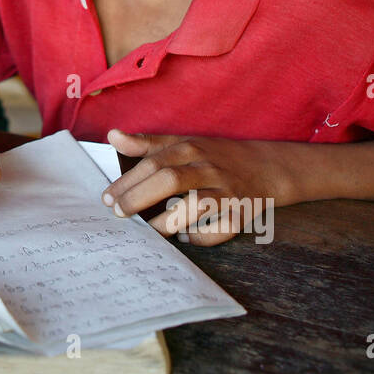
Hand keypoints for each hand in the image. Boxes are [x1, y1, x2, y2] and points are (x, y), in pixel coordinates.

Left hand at [103, 131, 289, 245]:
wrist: (267, 166)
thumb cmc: (215, 156)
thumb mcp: (183, 143)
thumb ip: (147, 143)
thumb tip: (112, 136)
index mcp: (191, 149)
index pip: (153, 163)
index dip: (128, 182)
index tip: (107, 198)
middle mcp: (208, 168)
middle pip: (170, 180)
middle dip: (140, 198)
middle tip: (120, 214)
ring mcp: (227, 191)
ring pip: (196, 206)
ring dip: (169, 221)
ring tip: (150, 230)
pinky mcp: (242, 213)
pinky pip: (222, 229)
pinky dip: (202, 236)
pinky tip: (185, 237)